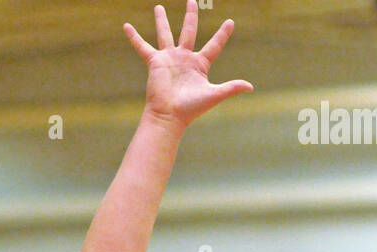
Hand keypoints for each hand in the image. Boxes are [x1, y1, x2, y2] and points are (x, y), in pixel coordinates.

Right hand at [124, 6, 252, 129]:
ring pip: (166, 34)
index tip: (230, 22)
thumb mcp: (213, 95)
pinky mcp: (155, 62)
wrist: (169, 116)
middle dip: (190, 16)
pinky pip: (143, 47)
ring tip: (158, 7)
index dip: (222, 34)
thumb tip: (250, 87)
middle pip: (189, 31)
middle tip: (192, 0)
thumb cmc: (190, 109)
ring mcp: (169, 59)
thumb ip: (231, 88)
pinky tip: (126, 26)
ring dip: (162, 21)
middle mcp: (184, 58)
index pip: (214, 45)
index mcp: (200, 64)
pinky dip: (134, 38)